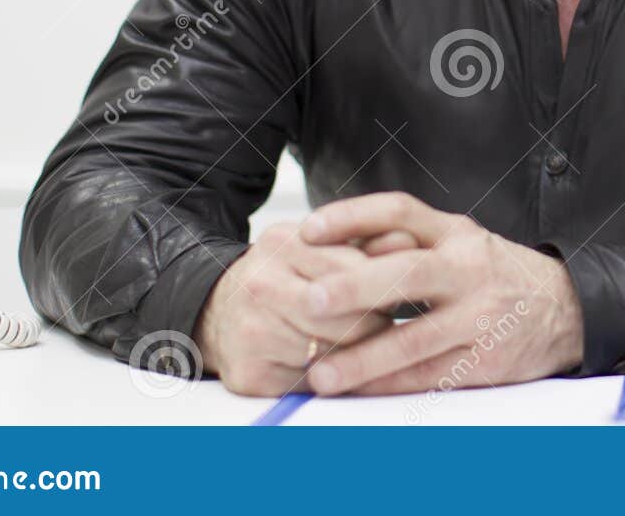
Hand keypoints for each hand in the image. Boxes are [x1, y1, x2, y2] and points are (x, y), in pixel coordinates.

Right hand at [194, 220, 417, 395]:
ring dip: (353, 356)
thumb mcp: (320, 245)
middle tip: (382, 325)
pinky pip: (310, 384)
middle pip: (347, 320)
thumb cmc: (284, 275)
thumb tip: (407, 240)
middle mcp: (262, 285)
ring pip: (332, 356)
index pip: (353, 271)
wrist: (217, 308)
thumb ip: (367, 242)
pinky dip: (327, 378)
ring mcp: (251, 331)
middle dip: (373, 326)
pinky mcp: (248, 373)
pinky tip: (327, 364)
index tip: (397, 295)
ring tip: (356, 344)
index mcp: (283, 242)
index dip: (383, 287)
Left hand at [296, 192, 584, 394]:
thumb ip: (406, 242)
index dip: (352, 217)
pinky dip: (389, 385)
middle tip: (312, 300)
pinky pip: (429, 375)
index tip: (308, 230)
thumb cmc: (492, 272)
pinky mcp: (486, 361)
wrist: (564, 309)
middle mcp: (468, 269)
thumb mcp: (458, 241)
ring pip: (414, 340)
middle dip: (356, 288)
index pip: (399, 212)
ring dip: (363, 358)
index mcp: (455, 233)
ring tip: (321, 372)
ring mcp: (479, 317)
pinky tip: (358, 389)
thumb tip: (339, 248)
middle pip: (406, 274)